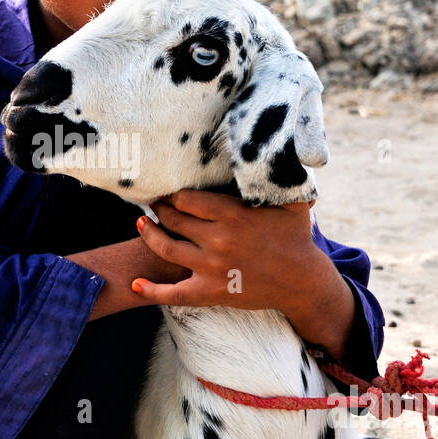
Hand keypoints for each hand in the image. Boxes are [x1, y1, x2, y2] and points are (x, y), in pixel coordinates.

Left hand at [131, 190, 357, 362]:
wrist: (303, 282)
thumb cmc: (296, 238)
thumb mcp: (294, 200)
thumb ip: (283, 175)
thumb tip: (283, 145)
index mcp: (232, 214)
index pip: (186, 198)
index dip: (172, 194)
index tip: (167, 190)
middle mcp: (217, 239)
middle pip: (173, 219)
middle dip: (159, 209)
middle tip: (152, 203)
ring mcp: (211, 267)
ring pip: (166, 247)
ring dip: (148, 234)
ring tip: (140, 224)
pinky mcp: (211, 293)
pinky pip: (173, 293)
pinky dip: (150, 290)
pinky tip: (135, 283)